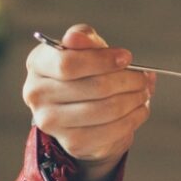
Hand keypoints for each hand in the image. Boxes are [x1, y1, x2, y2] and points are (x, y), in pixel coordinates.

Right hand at [22, 24, 154, 180]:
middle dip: (127, 81)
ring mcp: (52, 122)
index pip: (68, 63)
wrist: (79, 111)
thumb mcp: (85, 49)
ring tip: (142, 92)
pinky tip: (139, 110)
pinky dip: (133, 119)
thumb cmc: (84, 72)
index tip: (127, 58)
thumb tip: (76, 37)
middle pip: (93, 87)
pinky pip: (111, 131)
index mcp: (38, 64)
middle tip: (142, 78)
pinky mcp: (72, 143)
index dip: (102, 60)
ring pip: (106, 110)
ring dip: (133, 100)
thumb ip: (84, 38)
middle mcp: (37, 95)